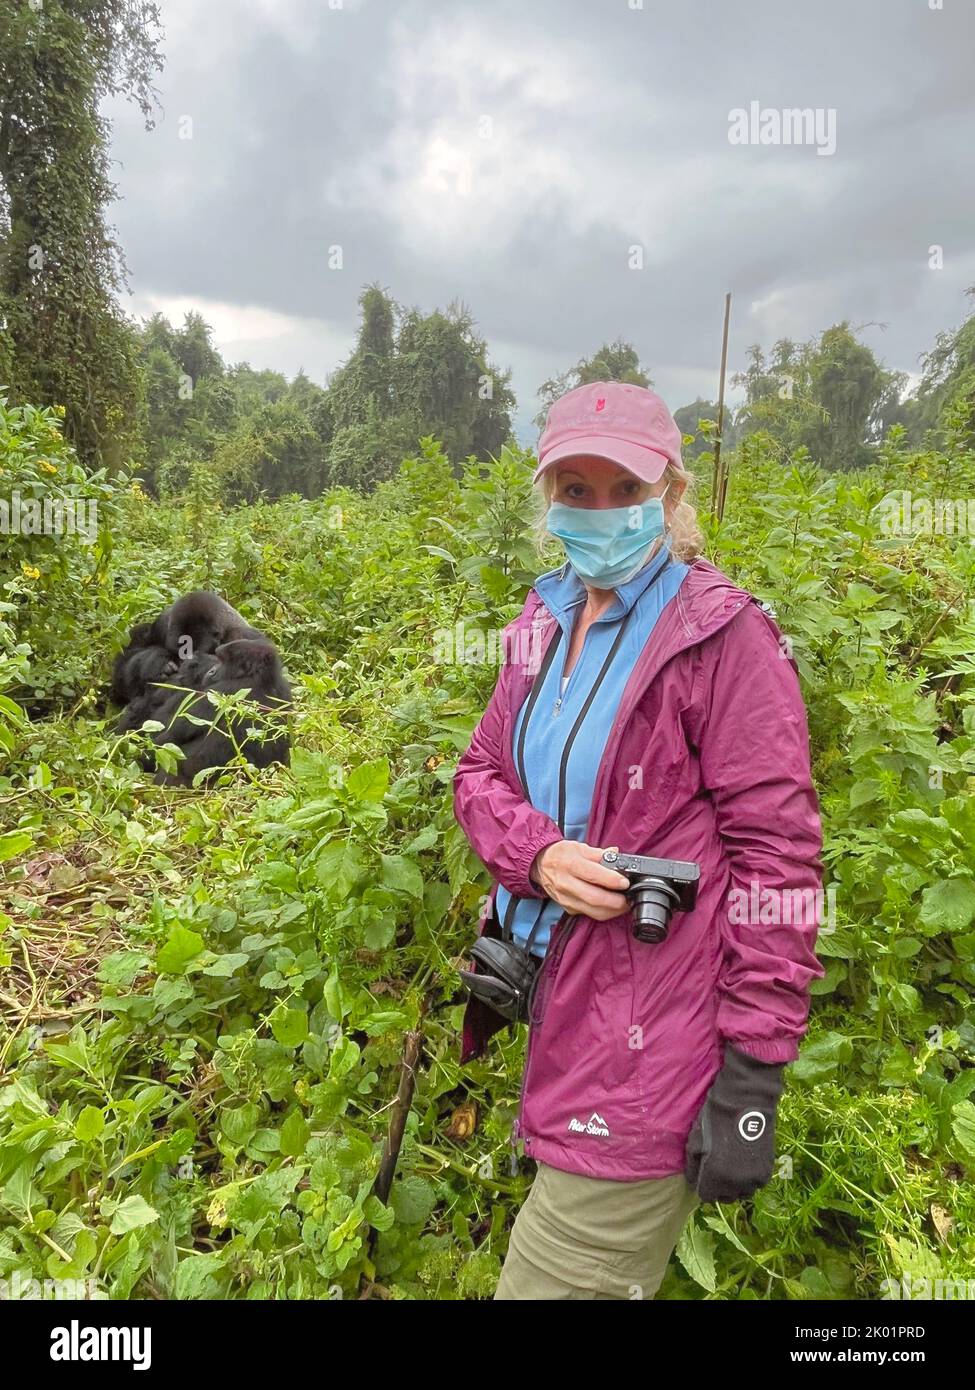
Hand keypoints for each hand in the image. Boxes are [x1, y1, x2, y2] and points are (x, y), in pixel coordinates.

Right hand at [529, 840, 629, 920]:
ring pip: (592, 911)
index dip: (611, 880)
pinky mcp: (567, 908)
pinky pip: (588, 914)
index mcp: (570, 864)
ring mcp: (566, 898)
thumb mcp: (579, 847)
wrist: (540, 865)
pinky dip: (603, 912)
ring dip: (612, 910)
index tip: (625, 882)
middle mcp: (566, 883)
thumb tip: (616, 854)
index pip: (592, 874)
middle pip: (593, 898)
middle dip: (615, 901)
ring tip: (624, 905)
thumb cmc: (561, 855)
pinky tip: (611, 907)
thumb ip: (599, 853)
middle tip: (628, 898)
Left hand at [684, 1045, 785, 1202]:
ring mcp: (754, 1179)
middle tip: (717, 1167)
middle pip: (725, 1197)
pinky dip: (749, 1177)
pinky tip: (744, 1160)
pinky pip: (754, 1184)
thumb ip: (692, 1166)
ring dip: (735, 1184)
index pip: (706, 1196)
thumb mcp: (695, 1140)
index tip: (704, 1172)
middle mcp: (736, 1183)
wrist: (746, 1101)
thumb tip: (694, 1181)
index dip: (704, 1184)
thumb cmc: (715, 1118)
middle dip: (719, 1186)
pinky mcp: (767, 1171)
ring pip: (741, 1192)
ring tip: (732, 1164)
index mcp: (715, 1176)